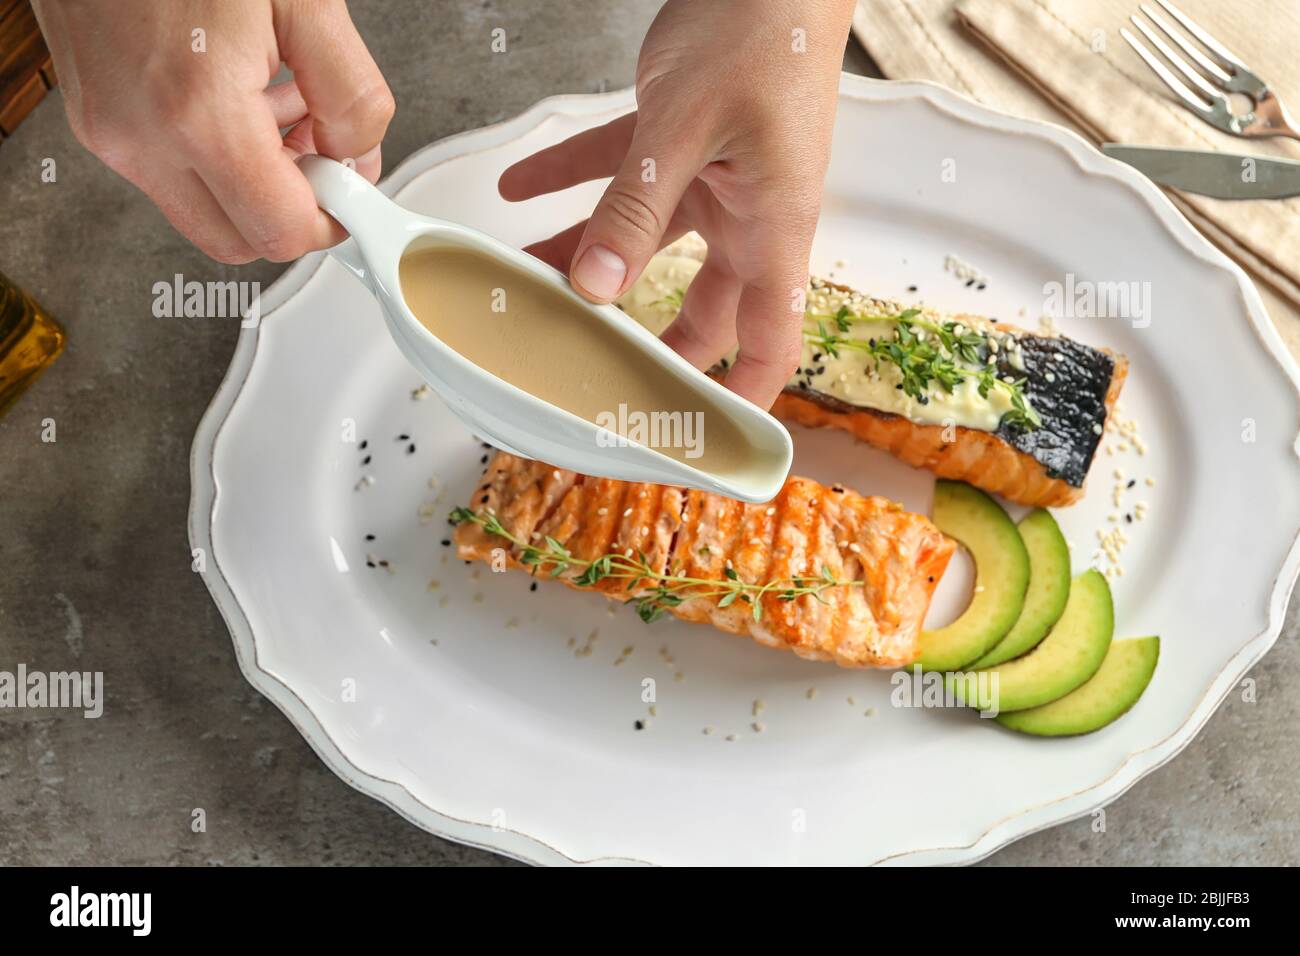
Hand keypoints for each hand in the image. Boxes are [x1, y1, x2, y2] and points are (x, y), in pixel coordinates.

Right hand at [32, 0, 394, 263]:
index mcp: (197, 112)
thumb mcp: (304, 1)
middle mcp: (139, 136)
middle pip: (237, 240)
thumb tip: (355, 155)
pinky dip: (215, 155)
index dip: (332, 219)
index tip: (354, 189)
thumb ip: (350, 93)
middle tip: (323, 153)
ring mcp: (108, 130)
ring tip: (287, 107)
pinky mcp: (94, 116)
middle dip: (291, 209)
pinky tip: (242, 95)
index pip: (279, 231)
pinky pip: (167, 170)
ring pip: (201, 210)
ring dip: (255, 182)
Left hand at [499, 0, 854, 407]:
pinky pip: (619, 179)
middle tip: (596, 380)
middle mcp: (747, 216)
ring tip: (528, 293)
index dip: (744, 401)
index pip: (772, 342)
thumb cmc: (765, 32)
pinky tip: (518, 192)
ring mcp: (715, 181)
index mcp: (774, 229)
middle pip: (700, 309)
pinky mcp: (682, 143)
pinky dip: (569, 186)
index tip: (704, 443)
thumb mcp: (685, 131)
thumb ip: (634, 211)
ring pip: (643, 247)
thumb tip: (595, 289)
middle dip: (647, 346)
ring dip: (587, 268)